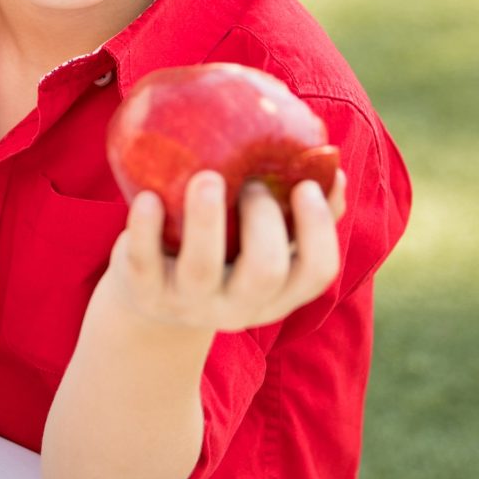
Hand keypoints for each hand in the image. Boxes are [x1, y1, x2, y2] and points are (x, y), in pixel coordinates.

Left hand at [96, 170, 346, 334]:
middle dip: (263, 220)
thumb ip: (299, 213)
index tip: (305, 186)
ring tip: (207, 177)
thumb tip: (335, 172)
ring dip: (207, 219)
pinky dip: (144, 228)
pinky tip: (148, 197)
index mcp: (277, 293)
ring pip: (202, 269)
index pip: (316, 272)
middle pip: (265, 272)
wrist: (155, 299)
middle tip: (252, 183)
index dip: (318, 230)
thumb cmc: (224, 254)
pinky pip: (144, 262)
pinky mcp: (145, 291)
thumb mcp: (261, 245)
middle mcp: (237, 306)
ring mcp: (189, 301)